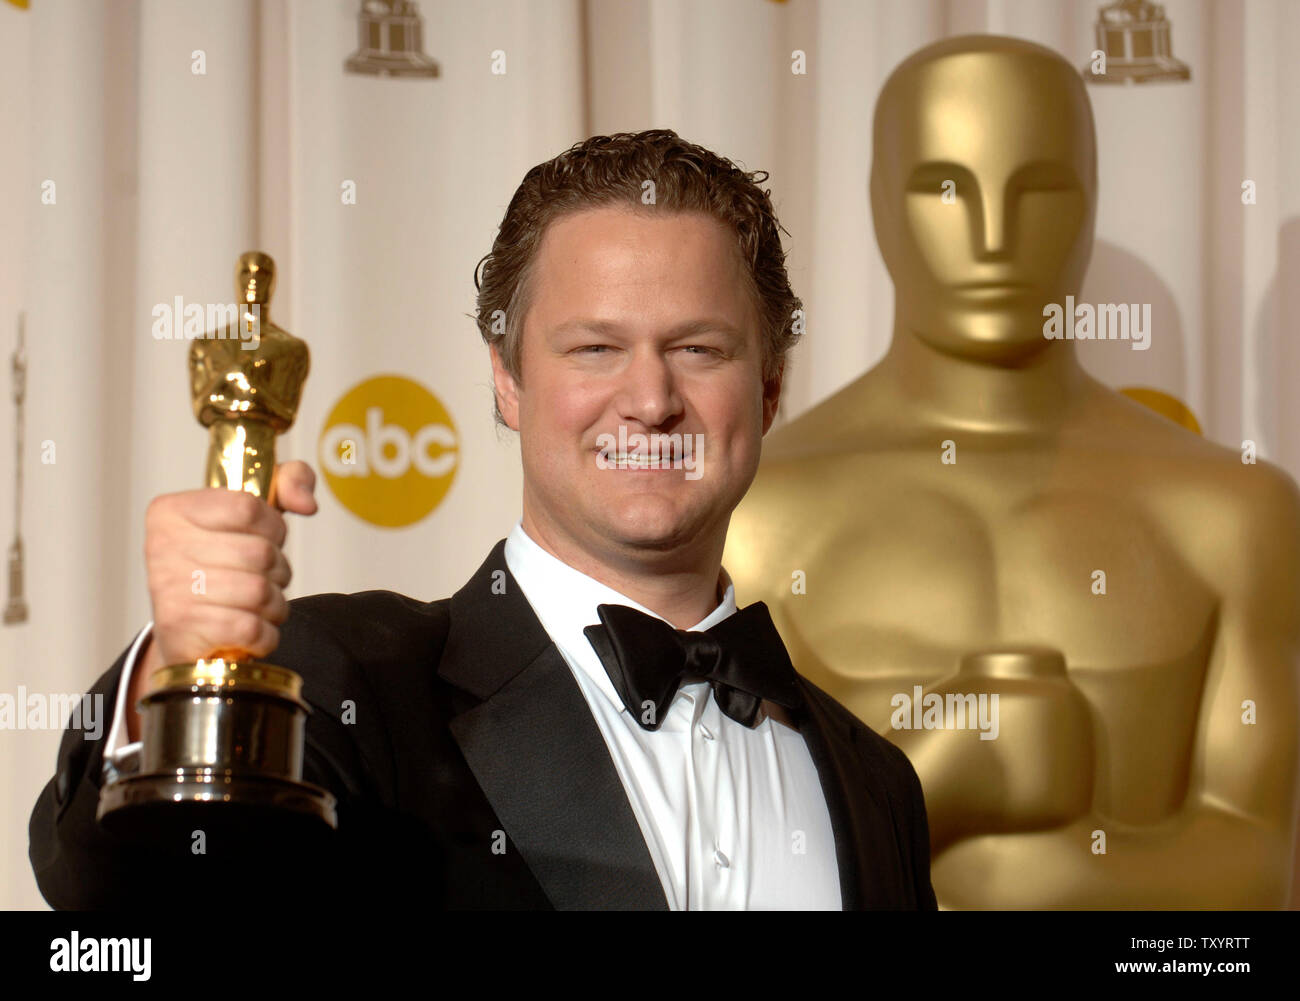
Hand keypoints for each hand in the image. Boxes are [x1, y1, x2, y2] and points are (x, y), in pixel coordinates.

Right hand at [143, 460, 316, 667]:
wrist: (188, 631)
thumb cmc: (223, 564)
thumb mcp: (252, 513)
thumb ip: (287, 483)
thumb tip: (307, 503)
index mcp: (172, 510)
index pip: (248, 507)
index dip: (273, 527)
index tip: (263, 538)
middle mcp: (162, 547)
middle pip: (260, 553)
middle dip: (278, 569)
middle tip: (262, 576)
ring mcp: (170, 590)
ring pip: (259, 592)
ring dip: (274, 604)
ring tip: (258, 604)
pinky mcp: (183, 631)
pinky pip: (251, 629)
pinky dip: (265, 634)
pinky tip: (251, 629)